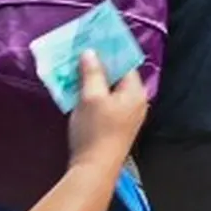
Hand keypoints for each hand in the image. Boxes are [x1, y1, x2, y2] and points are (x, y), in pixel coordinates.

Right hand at [66, 52, 147, 170]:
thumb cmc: (95, 130)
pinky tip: (77, 93)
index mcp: (136, 92)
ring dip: (93, 81)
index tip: (93, 42)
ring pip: (110, 91)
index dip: (110, 53)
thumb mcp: (91, 98)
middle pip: (118, 78)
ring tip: (74, 71)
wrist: (95, 167)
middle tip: (79, 55)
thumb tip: (91, 52)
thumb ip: (92, 73)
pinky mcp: (116, 126)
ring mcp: (127, 115)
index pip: (125, 65)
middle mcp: (136, 102)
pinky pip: (105, 103)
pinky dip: (93, 96)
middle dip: (99, 67)